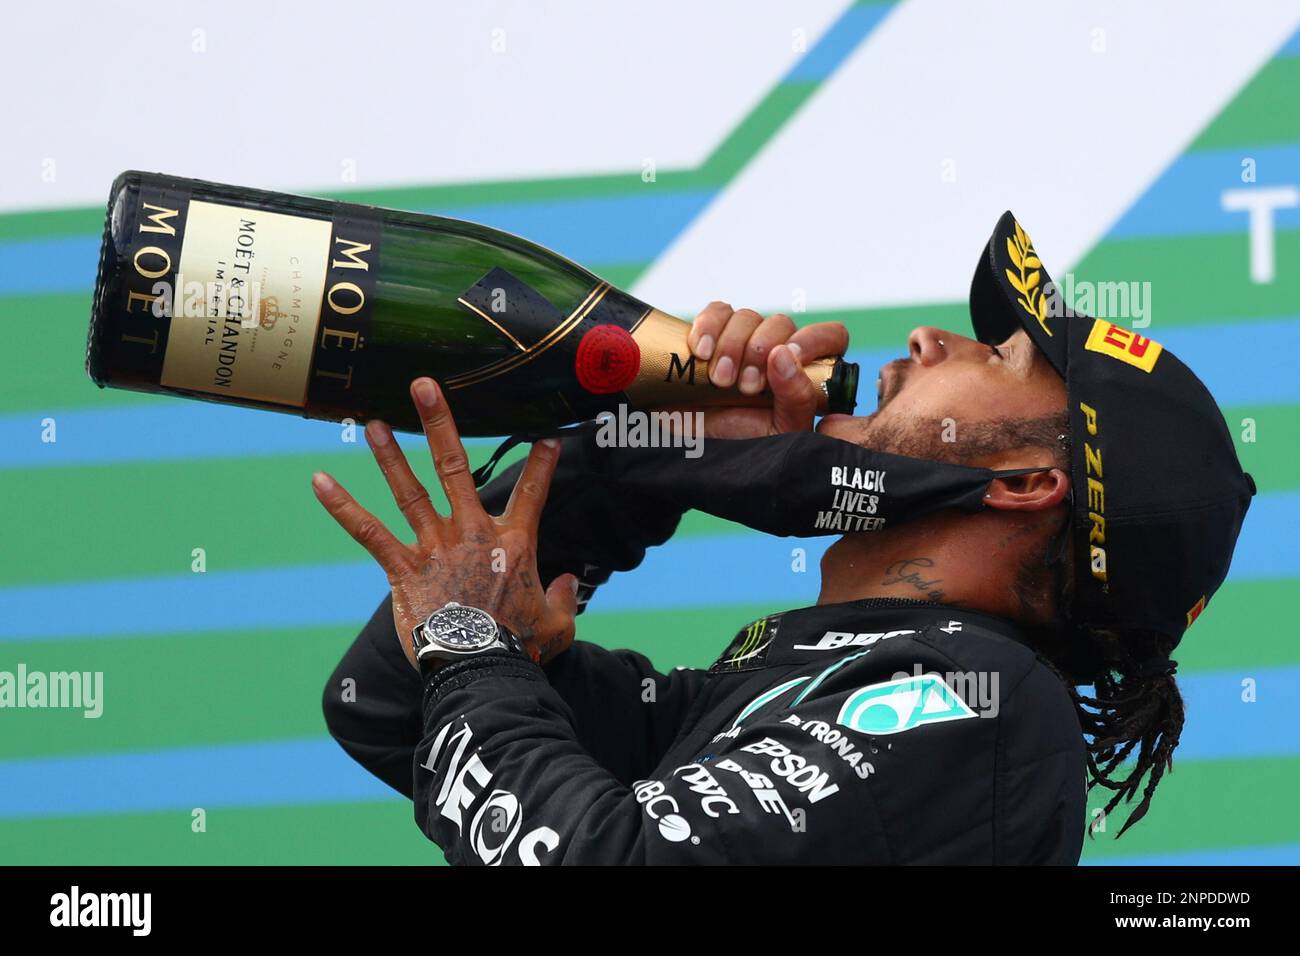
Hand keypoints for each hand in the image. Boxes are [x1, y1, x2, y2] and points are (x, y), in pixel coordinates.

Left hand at [311, 377, 578, 669]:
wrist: (480, 668)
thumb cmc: (520, 648)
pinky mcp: (404, 568)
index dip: (541, 462)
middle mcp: (473, 534)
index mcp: (514, 544)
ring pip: (410, 491)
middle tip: (424, 386)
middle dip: (439, 422)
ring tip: (374, 423)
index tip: (546, 436)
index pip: (532, 492)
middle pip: (456, 466)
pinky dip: (344, 506)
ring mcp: (436, 547)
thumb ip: (564, 598)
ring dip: (390, 455)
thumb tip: (568, 582)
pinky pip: (369, 532)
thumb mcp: (558, 624)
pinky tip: (320, 480)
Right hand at [682, 301, 849, 437]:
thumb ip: (796, 397)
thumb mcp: (781, 430)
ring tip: (720, 380)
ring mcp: (746, 339)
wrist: (699, 446)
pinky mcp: (714, 333)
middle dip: (759, 352)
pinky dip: (707, 327)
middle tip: (745, 387)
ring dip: (731, 346)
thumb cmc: (745, 441)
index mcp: (805, 372)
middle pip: (780, 323)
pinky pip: (716, 312)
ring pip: (747, 317)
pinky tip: (701, 352)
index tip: (790, 355)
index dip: (814, 339)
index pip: (830, 336)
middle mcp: (779, 350)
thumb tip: (784, 353)